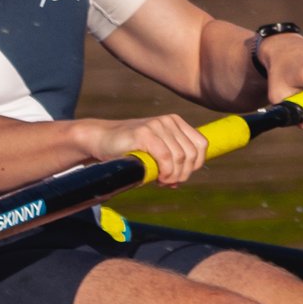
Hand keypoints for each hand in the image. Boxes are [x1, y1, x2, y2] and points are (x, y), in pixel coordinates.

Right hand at [78, 113, 208, 185]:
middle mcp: (168, 121)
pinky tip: (158, 179)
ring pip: (180, 158)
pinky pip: (165, 158)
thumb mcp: (154, 152)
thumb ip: (170, 162)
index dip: (195, 165)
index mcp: (175, 122)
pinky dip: (165, 173)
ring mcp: (157, 125)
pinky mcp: (144, 133)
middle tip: (168, 182)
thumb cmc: (128, 148)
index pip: (201, 145)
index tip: (180, 176)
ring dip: (173, 176)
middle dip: (183, 174)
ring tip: (161, 181)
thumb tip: (180, 181)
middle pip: (192, 154)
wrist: (101, 139)